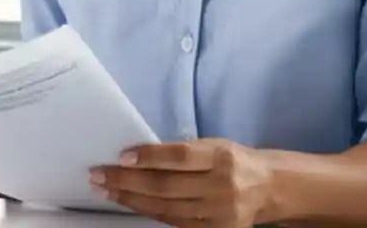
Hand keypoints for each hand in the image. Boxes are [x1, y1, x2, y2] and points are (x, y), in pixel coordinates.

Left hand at [89, 138, 275, 227]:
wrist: (269, 188)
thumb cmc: (234, 160)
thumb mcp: (215, 146)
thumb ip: (184, 152)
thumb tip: (138, 156)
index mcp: (222, 157)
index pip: (181, 157)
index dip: (150, 157)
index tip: (121, 156)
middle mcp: (222, 186)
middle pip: (167, 185)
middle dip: (127, 181)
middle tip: (98, 174)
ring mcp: (218, 214)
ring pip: (165, 208)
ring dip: (131, 199)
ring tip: (106, 189)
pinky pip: (174, 222)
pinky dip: (148, 212)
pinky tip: (130, 203)